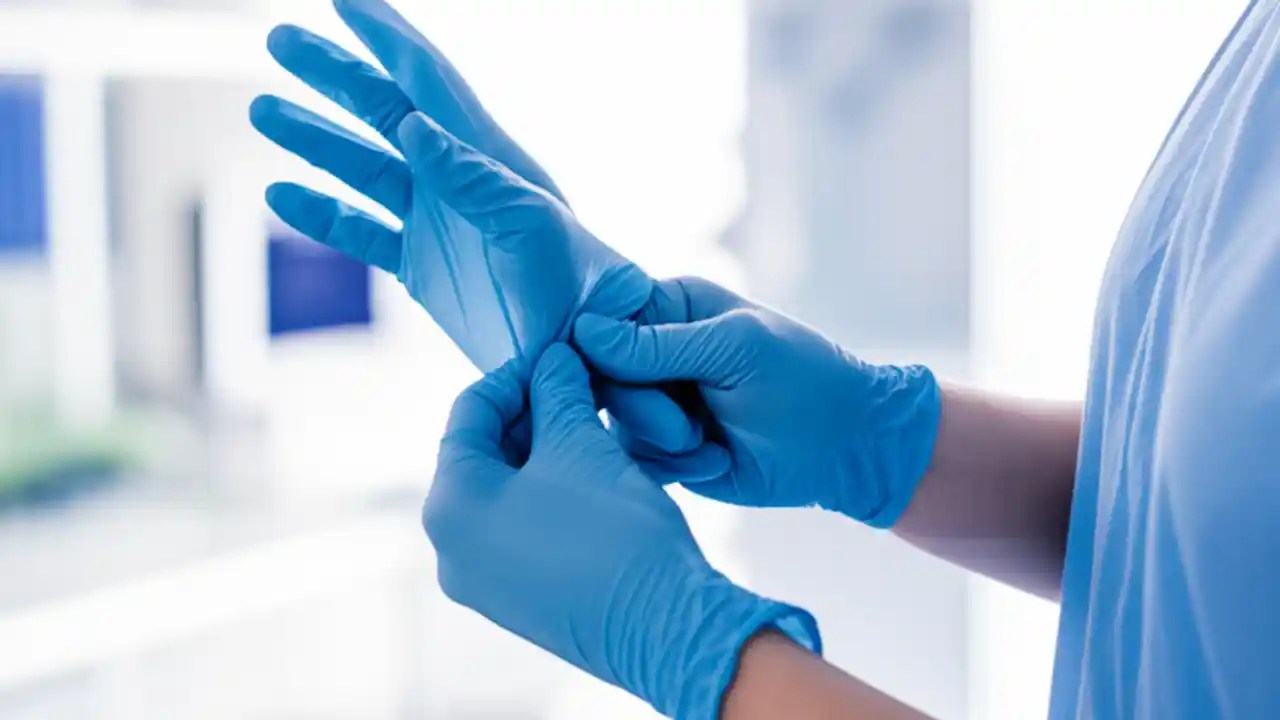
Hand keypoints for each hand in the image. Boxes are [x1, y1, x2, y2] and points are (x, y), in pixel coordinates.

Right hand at [249, 0, 718, 465]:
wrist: (577, 353)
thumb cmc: (572, 284)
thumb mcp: (525, 223)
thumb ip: (469, 175)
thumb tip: (411, 124)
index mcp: (485, 157)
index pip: (426, 80)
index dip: (386, 37)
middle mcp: (455, 179)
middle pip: (382, 110)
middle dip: (334, 74)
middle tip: (280, 39)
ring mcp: (435, 222)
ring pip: (364, 166)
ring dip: (316, 138)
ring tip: (262, 109)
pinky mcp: (422, 267)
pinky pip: (362, 230)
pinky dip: (323, 213)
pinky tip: (281, 193)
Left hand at [426, 344, 819, 717]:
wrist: (666, 627)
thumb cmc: (616, 532)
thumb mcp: (581, 444)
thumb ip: (558, 391)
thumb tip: (553, 360)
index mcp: (450, 505)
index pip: (470, 411)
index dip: (518, 373)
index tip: (559, 354)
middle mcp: (451, 549)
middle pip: (485, 452)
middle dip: (535, 413)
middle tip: (582, 386)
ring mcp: (483, 582)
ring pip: (507, 491)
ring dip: (548, 450)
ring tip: (596, 425)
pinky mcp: (518, 601)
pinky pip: (523, 528)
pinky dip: (553, 492)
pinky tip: (597, 471)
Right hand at [573, 278, 941, 527]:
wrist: (848, 449)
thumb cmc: (804, 381)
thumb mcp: (734, 349)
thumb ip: (658, 344)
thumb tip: (583, 331)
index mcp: (672, 308)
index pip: (603, 320)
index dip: (601, 353)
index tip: (634, 379)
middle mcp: (656, 354)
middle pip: (599, 379)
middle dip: (641, 408)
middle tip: (684, 427)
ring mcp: (658, 403)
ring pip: (614, 424)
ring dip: (661, 441)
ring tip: (709, 444)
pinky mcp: (666, 450)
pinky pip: (636, 460)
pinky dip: (673, 467)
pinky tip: (715, 461)